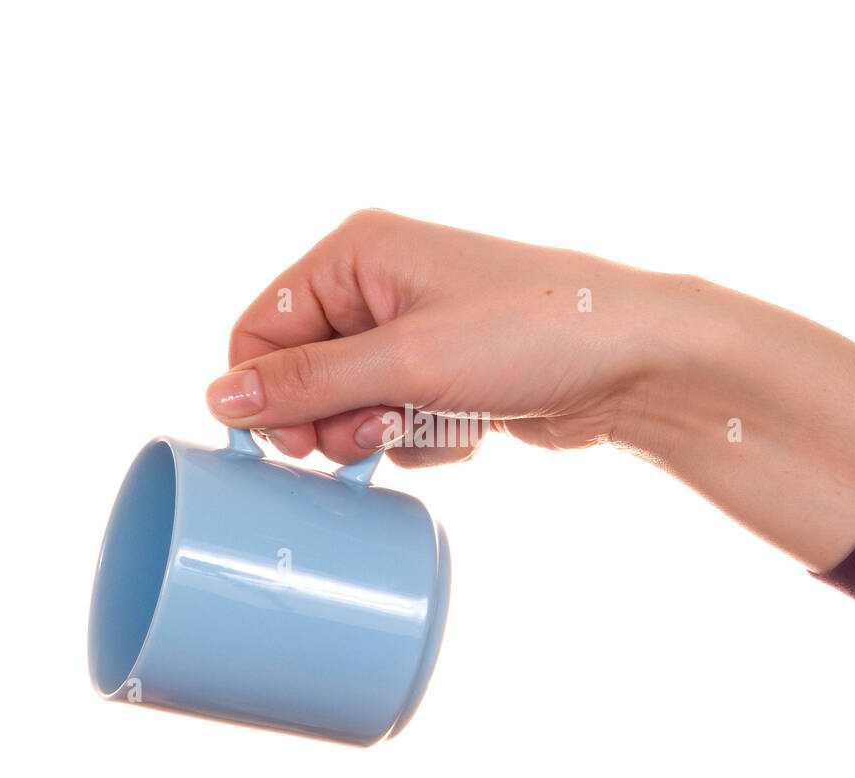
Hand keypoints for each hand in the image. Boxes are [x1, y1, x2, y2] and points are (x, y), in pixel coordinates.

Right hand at [206, 209, 671, 466]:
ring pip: (348, 408)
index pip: (261, 327)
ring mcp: (415, 334)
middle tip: (379, 431)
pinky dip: (424, 439)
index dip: (265, 393)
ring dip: (382, 434)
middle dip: (335, 418)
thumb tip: (218, 401)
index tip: (290, 447)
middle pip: (303, 374)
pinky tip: (471, 427)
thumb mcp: (406, 360)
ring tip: (432, 422)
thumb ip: (307, 383)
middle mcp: (378, 287)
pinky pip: (396, 423)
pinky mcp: (445, 376)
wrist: (636, 362)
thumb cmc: (529, 334)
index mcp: (356, 254)